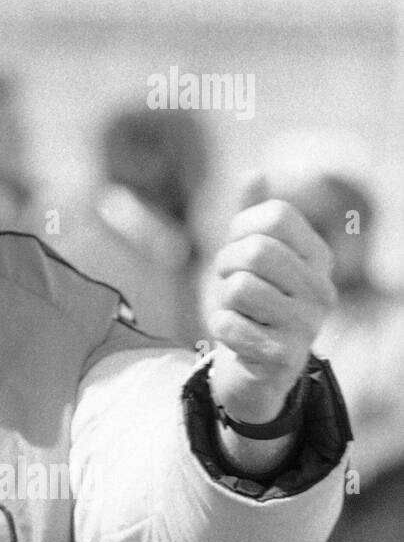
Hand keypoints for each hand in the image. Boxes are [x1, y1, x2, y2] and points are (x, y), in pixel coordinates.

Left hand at [205, 174, 336, 423]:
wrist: (257, 369)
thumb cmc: (253, 304)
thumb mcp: (252, 258)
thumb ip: (252, 217)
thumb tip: (254, 172)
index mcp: (317, 258)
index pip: (275, 216)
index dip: (240, 229)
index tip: (237, 250)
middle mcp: (322, 290)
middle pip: (256, 251)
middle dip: (225, 265)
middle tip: (230, 284)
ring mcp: (307, 325)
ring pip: (239, 288)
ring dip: (222, 300)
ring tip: (238, 312)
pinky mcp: (284, 357)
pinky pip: (228, 325)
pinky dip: (219, 328)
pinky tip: (237, 337)